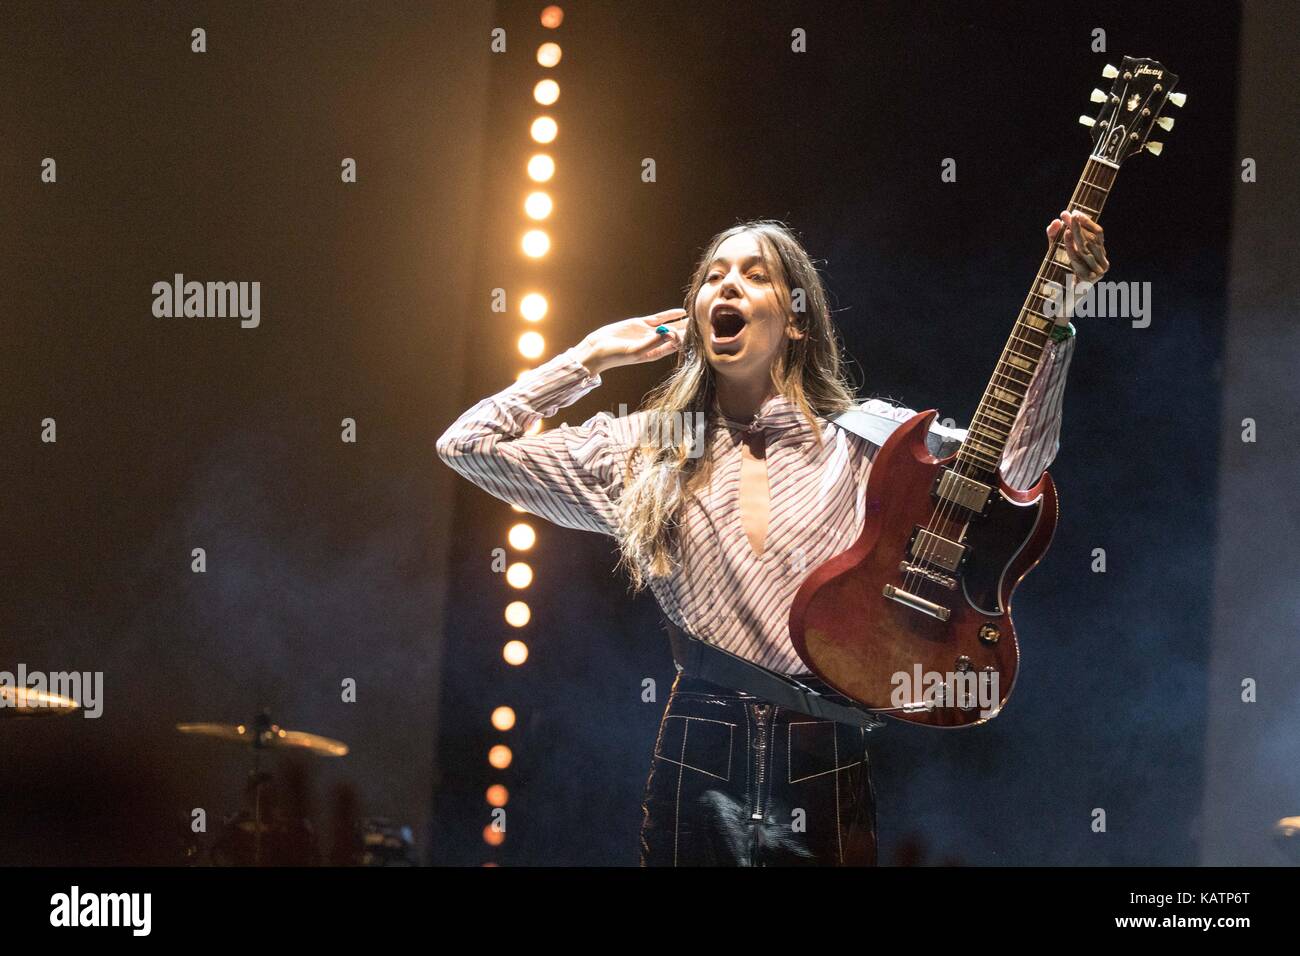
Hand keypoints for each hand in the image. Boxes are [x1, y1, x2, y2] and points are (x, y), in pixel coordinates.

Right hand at [574, 308, 688, 375]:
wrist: (597, 349)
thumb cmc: (615, 355)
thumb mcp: (634, 351)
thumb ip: (652, 343)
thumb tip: (669, 334)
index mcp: (655, 353)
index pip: (676, 347)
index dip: (687, 341)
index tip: (698, 335)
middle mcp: (654, 343)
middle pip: (676, 336)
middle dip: (688, 330)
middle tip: (704, 323)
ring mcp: (648, 333)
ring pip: (670, 325)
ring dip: (682, 321)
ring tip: (696, 315)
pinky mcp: (641, 324)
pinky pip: (659, 318)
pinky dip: (670, 315)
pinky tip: (681, 312)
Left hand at [1047, 209, 1108, 284]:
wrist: (1060, 302)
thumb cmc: (1060, 275)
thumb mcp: (1056, 252)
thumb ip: (1055, 237)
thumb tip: (1056, 221)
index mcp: (1100, 255)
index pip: (1098, 233)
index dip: (1087, 221)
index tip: (1074, 211)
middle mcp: (1103, 263)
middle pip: (1091, 239)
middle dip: (1077, 225)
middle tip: (1066, 214)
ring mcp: (1098, 272)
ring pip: (1085, 247)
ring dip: (1074, 233)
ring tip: (1065, 223)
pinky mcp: (1089, 280)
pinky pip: (1078, 259)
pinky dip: (1070, 246)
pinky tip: (1064, 235)